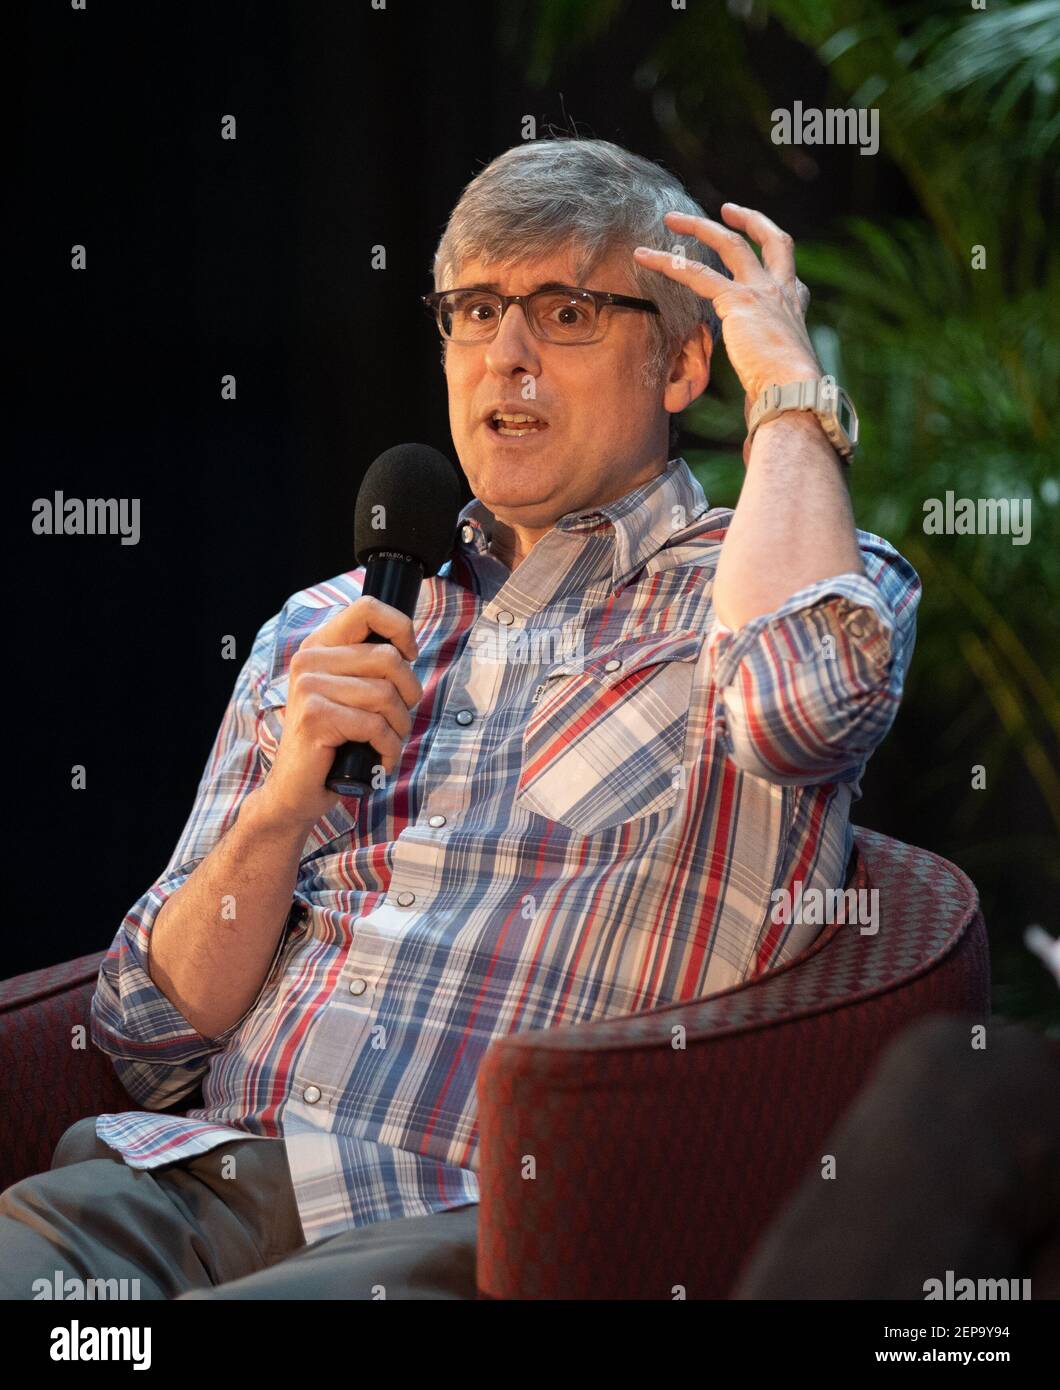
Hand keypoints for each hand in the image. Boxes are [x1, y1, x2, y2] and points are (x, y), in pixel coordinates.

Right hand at [256, 595, 423, 827]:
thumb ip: (368, 667)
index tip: (409, 656)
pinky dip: (388, 748)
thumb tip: (408, 649)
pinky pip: (375, 725)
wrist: (295, 790)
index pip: (368, 608)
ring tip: (386, 742)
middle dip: (409, 694)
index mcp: (319, 647)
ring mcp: (309, 687)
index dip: (401, 628)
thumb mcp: (348, 695)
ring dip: (399, 727)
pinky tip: (379, 760)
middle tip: (399, 719)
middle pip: (389, 658)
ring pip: (386, 695)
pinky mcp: (315, 717)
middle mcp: (309, 661)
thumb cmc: (332, 744)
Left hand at [633, 204, 821, 464]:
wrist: (796, 397)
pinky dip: (666, 262)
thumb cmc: (791, 403)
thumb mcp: (780, 388)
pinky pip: (695, 272)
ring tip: (671, 219)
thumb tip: (756, 433)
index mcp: (796, 314)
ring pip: (730, 244)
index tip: (767, 258)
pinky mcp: (738, 301)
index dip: (779, 267)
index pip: (791, 280)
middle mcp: (784, 295)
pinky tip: (643, 256)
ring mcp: (763, 293)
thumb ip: (766, 391)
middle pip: (772, 241)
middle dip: (749, 221)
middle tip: (726, 210)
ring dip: (699, 227)